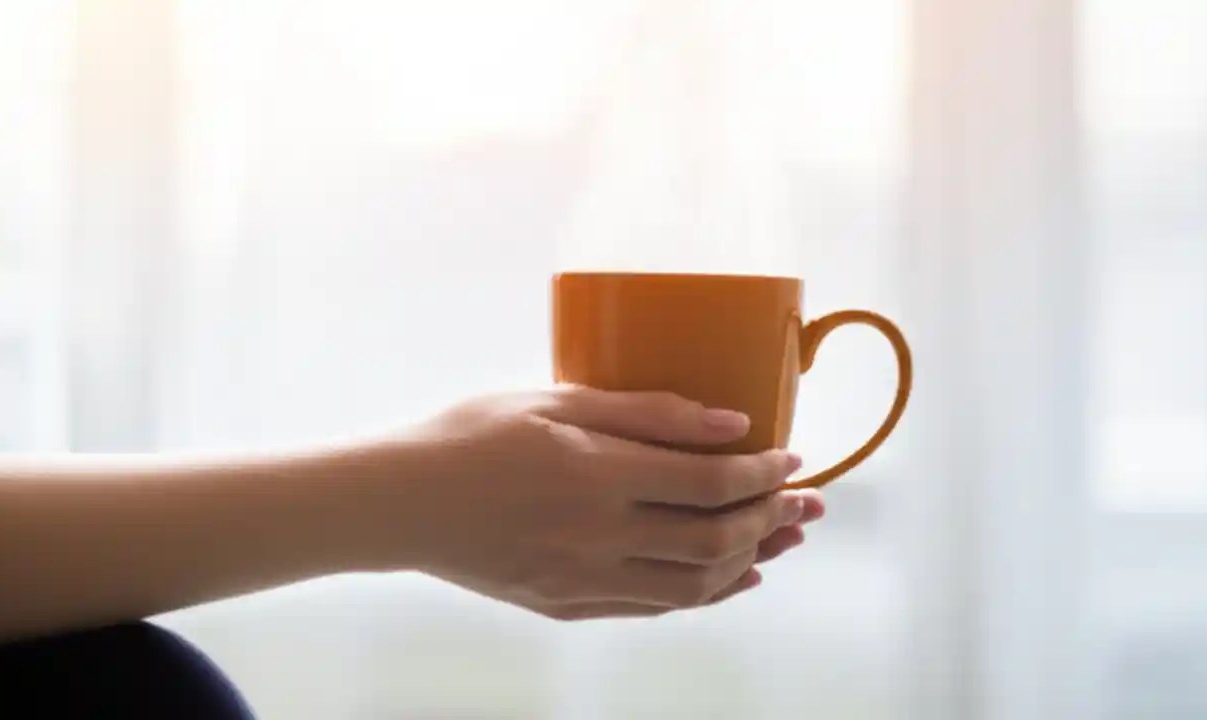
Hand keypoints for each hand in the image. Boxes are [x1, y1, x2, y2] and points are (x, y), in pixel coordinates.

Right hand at [359, 386, 824, 620]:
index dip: (763, 473)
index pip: (710, 482)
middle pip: (714, 539)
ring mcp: (582, 580)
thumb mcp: (555, 400)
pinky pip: (655, 609)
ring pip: (694, 586)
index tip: (792, 457)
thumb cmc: (469, 435)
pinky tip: (730, 579)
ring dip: (750, 563)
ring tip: (783, 541)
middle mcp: (597, 536)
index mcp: (596, 474)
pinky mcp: (565, 606)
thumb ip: (647, 411)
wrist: (397, 503)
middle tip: (808, 504)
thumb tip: (731, 421)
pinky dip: (704, 596)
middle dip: (773, 520)